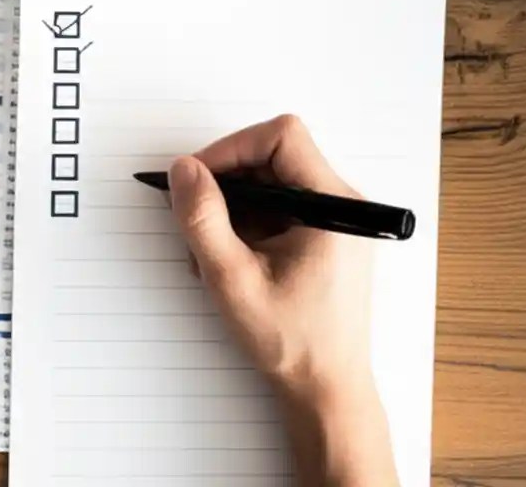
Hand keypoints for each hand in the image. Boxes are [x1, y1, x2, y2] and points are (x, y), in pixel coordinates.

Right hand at [167, 114, 396, 486]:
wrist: (325, 388)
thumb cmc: (291, 342)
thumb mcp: (233, 279)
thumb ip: (203, 219)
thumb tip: (184, 170)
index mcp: (334, 207)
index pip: (281, 137)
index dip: (231, 148)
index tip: (197, 179)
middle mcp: (340, 206)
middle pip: (272, 158)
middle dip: (225, 185)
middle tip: (195, 222)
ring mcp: (332, 222)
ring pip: (269, 184)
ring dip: (231, 210)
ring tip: (211, 256)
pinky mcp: (321, 237)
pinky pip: (276, 209)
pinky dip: (244, 227)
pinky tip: (229, 264)